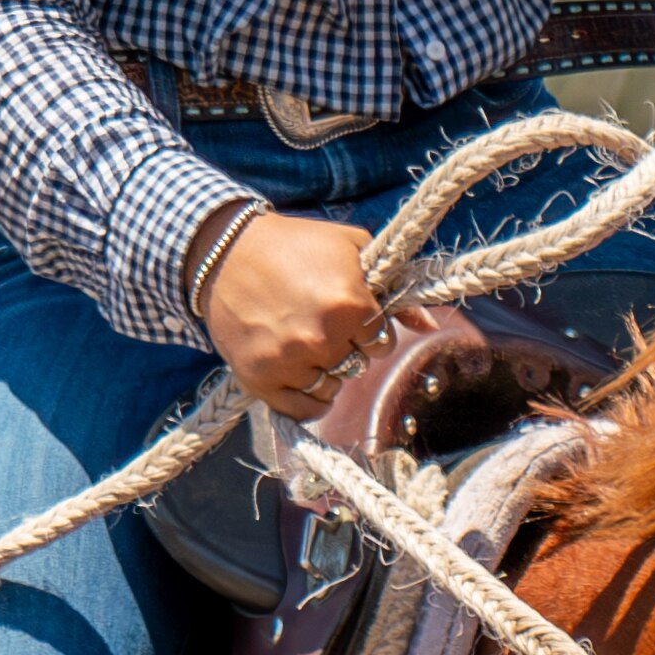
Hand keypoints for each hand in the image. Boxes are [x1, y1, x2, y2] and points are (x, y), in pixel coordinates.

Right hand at [196, 207, 387, 414]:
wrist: (225, 252)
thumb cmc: (293, 244)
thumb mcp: (349, 248)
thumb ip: (391, 284)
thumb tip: (429, 324)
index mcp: (348, 303)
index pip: (381, 341)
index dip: (368, 328)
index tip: (351, 316)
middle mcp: (320, 337)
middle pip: (358, 365)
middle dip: (346, 347)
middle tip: (321, 324)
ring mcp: (289, 362)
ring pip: (332, 389)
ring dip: (326, 372)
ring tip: (305, 343)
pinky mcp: (260, 379)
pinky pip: (303, 411)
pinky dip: (307, 398)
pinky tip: (300, 374)